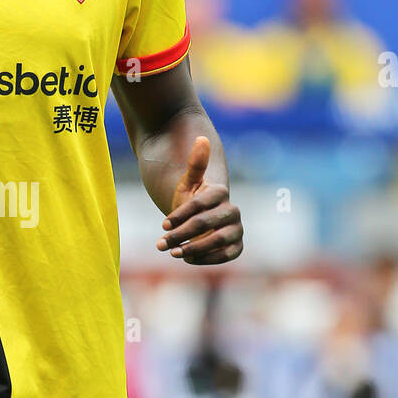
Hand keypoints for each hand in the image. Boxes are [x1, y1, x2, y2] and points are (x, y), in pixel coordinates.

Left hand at [156, 136, 242, 264]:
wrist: (203, 220)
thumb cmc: (191, 201)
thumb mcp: (188, 183)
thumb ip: (195, 165)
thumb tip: (201, 138)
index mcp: (220, 192)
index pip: (198, 204)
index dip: (179, 215)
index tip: (163, 225)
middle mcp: (233, 210)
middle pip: (204, 223)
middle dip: (181, 234)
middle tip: (161, 244)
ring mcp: (237, 229)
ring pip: (216, 240)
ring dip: (192, 249)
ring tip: (172, 253)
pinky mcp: (237, 247)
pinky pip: (225, 255)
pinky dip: (206, 259)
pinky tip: (187, 259)